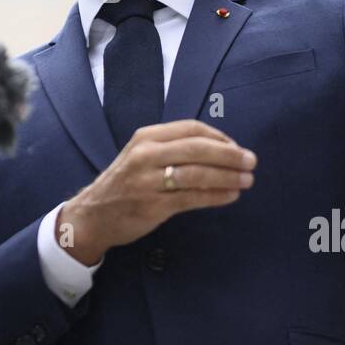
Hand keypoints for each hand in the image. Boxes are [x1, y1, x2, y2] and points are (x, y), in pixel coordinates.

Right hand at [56, 120, 255, 265]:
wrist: (92, 215)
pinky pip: (192, 198)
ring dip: (228, 177)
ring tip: (247, 181)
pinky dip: (216, 196)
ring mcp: (148, 181)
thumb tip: (221, 148)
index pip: (191, 129)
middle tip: (252, 162)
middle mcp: (146, 155)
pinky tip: (230, 196)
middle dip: (230, 155)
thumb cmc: (125, 183)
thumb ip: (173, 148)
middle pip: (198, 148)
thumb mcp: (142, 155)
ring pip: (198, 174)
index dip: (220, 137)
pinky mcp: (153, 205)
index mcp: (146, 137)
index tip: (237, 147)